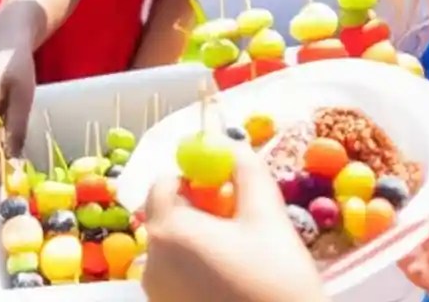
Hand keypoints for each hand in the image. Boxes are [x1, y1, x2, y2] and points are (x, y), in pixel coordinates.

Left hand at [141, 142, 327, 301]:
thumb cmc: (276, 282)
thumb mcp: (268, 218)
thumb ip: (247, 172)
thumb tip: (231, 142)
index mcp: (170, 230)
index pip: (164, 183)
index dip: (193, 177)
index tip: (225, 187)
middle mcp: (152, 261)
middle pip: (166, 215)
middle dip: (198, 209)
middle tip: (238, 220)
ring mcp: (156, 291)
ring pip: (173, 246)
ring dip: (199, 239)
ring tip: (241, 254)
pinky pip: (176, 275)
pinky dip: (197, 268)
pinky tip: (231, 280)